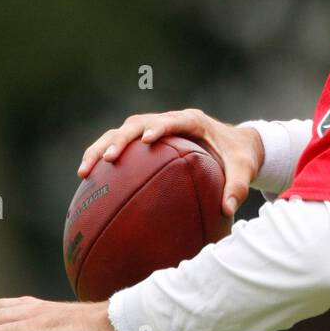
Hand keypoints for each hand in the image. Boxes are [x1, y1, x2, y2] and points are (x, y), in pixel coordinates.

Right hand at [76, 108, 264, 217]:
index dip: (160, 126)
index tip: (148, 139)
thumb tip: (226, 209)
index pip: (174, 120)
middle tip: (108, 159)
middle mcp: (170, 121)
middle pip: (138, 123)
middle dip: (120, 139)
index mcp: (194, 121)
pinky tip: (88, 179)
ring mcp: (156, 127)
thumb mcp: (244, 170)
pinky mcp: (147, 139)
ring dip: (102, 148)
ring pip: (122, 132)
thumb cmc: (240, 156)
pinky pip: (122, 146)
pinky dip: (104, 157)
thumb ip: (237, 188)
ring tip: (84, 171)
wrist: (238, 145)